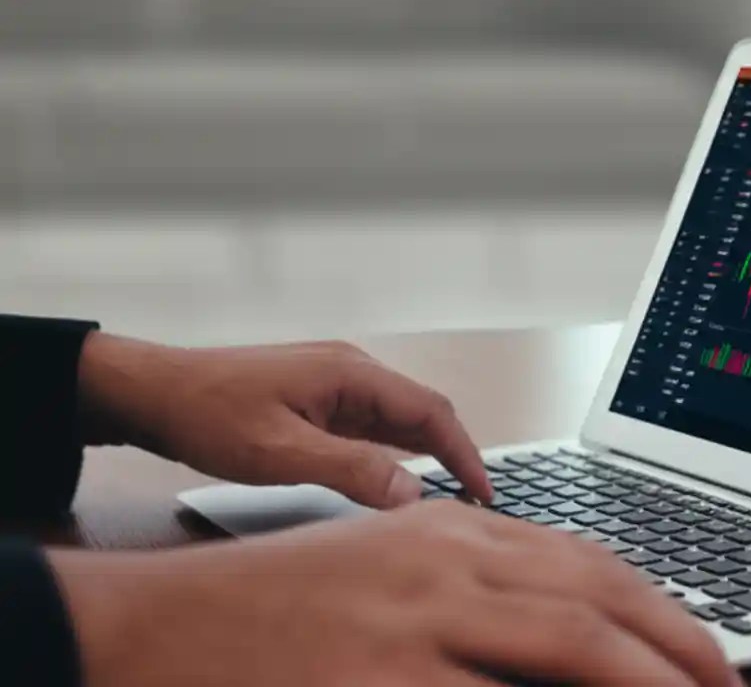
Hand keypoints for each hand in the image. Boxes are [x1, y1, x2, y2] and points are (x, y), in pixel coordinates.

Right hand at [52, 500, 741, 686]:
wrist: (157, 622)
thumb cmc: (277, 602)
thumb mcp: (389, 571)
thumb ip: (478, 590)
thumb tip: (568, 631)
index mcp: (452, 533)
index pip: (588, 561)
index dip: (660, 607)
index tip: (702, 648)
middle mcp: (446, 562)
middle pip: (600, 597)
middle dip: (682, 644)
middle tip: (730, 686)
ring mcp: (415, 620)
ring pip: (571, 642)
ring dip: (649, 679)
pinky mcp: (379, 679)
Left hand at [77, 333, 489, 507]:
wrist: (151, 391)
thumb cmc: (207, 413)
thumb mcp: (280, 452)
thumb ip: (351, 470)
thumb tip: (411, 492)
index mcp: (351, 373)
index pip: (430, 411)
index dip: (464, 452)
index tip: (482, 491)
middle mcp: (351, 370)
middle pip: (422, 410)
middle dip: (453, 452)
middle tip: (472, 497)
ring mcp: (334, 382)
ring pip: (398, 418)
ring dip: (425, 452)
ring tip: (444, 491)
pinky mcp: (317, 397)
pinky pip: (371, 424)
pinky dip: (394, 450)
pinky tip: (396, 474)